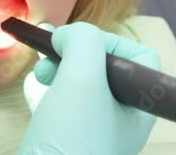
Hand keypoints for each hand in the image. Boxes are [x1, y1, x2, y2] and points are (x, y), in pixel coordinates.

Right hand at [18, 22, 160, 154]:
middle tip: (51, 61)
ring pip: (82, 83)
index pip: (138, 55)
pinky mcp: (70, 140)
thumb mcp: (83, 79)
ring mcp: (96, 130)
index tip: (77, 48)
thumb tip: (69, 35)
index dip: (108, 42)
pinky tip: (37, 92)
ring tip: (41, 76)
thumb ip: (82, 43)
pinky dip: (51, 90)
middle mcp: (122, 117)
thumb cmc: (73, 140)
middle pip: (106, 66)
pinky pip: (66, 103)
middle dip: (75, 54)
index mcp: (139, 104)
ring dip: (60, 70)